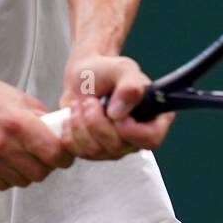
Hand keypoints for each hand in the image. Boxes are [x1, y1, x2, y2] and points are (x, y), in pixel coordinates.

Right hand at [0, 68, 74, 190]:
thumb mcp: (17, 97)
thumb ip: (41, 117)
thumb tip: (61, 133)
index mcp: (17, 123)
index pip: (55, 153)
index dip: (65, 157)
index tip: (63, 154)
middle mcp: (2, 145)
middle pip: (41, 173)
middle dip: (46, 165)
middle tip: (40, 154)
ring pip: (22, 182)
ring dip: (26, 172)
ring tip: (18, 155)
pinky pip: (3, 185)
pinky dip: (7, 176)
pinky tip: (2, 159)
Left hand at [59, 52, 175, 159]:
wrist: (82, 76)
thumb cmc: (107, 72)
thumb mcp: (123, 69)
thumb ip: (129, 86)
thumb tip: (119, 112)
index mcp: (152, 118)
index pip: (151, 138)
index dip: (132, 131)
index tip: (115, 114)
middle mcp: (135, 138)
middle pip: (118, 147)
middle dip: (97, 121)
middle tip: (92, 101)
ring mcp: (114, 148)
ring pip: (95, 151)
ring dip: (81, 123)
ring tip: (82, 104)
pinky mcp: (93, 152)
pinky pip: (78, 152)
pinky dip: (70, 130)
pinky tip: (74, 115)